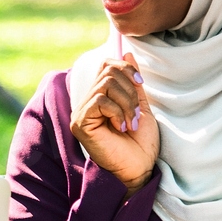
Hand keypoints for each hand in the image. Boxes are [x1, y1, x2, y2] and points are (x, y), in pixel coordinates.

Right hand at [70, 52, 158, 194]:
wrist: (139, 168)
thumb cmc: (140, 143)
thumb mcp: (140, 105)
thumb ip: (133, 82)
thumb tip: (127, 52)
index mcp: (101, 97)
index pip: (106, 65)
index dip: (126, 68)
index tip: (140, 84)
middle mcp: (87, 102)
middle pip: (108, 71)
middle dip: (130, 89)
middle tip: (137, 113)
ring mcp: (81, 113)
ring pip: (105, 84)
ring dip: (127, 102)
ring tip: (131, 122)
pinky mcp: (80, 123)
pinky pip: (100, 101)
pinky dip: (118, 112)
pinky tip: (121, 128)